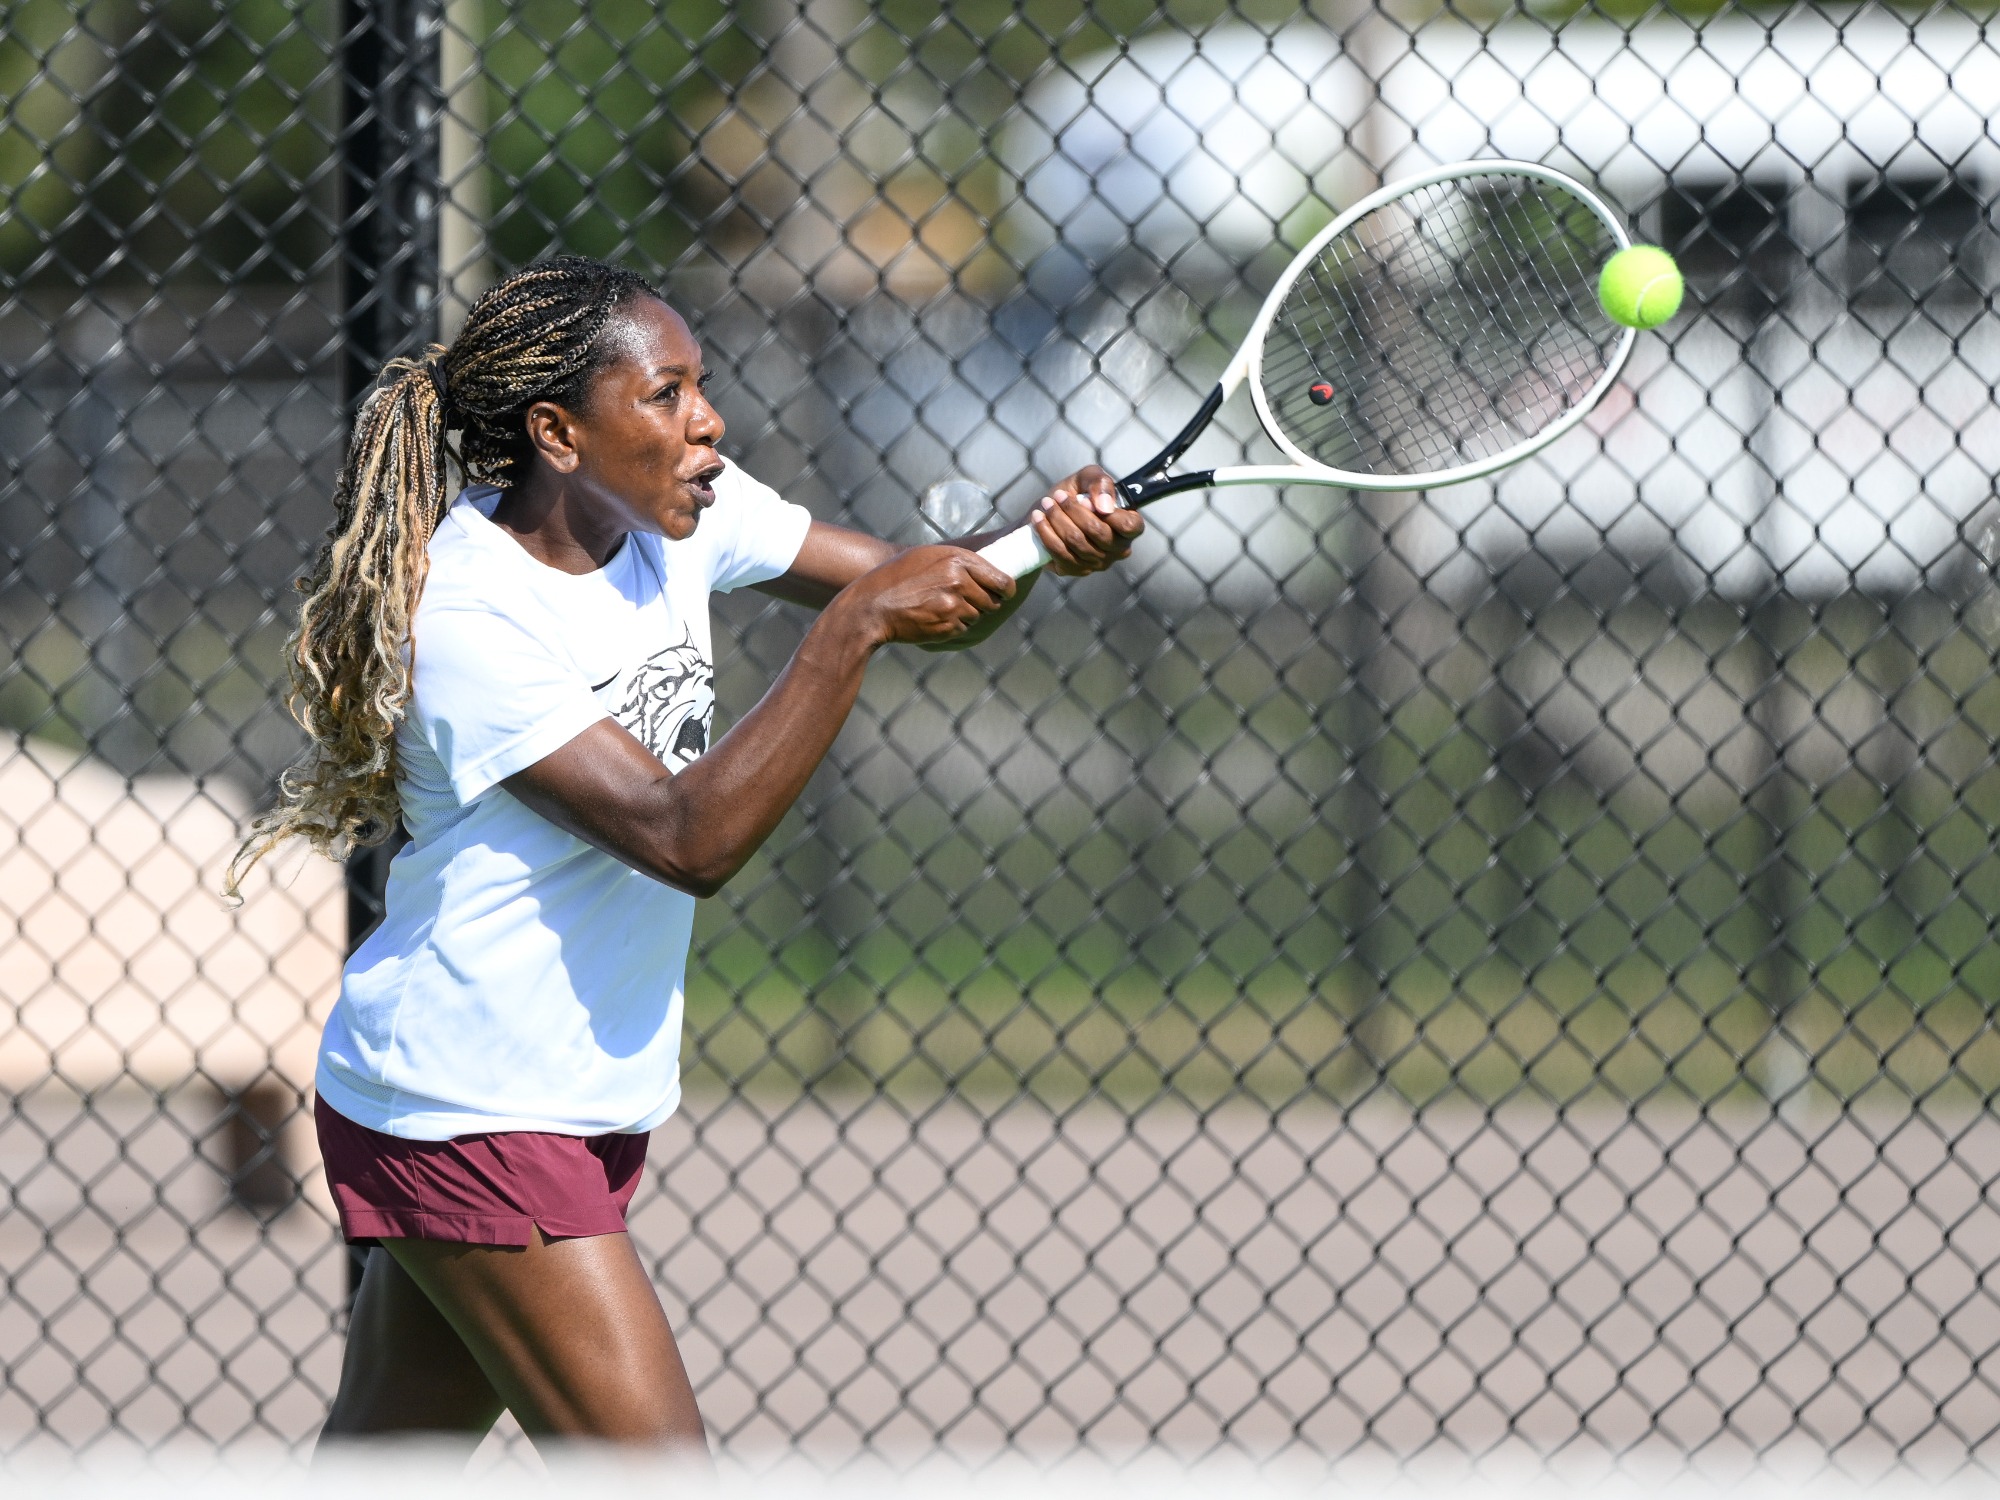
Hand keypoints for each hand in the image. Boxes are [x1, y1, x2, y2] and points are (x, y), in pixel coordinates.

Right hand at [842, 544, 1014, 647]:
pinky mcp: (947, 627)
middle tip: (966, 601)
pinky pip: (962, 629)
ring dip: (965, 615)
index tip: (1007, 592)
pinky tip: (933, 618)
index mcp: (957, 560)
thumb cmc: (895, 577)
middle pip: (992, 600)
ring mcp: (954, 606)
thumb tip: (985, 570)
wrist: (872, 607)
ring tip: (940, 607)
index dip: (1007, 588)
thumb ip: (957, 561)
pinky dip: (953, 626)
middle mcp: (959, 582)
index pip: (1000, 578)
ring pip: (977, 616)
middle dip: (984, 603)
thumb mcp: (926, 556)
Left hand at [1030, 464, 1143, 575]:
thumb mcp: (1089, 478)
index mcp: (1129, 526)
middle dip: (1073, 510)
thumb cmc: (1076, 493)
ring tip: (1046, 504)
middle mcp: (1118, 549)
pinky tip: (1039, 519)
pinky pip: (1060, 553)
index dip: (1109, 513)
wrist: (1049, 513)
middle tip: (1057, 496)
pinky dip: (1046, 532)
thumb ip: (1101, 483)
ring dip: (1057, 519)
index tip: (1085, 499)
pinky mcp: (1077, 570)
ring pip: (1076, 541)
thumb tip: (1104, 506)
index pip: (1130, 525)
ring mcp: (1098, 563)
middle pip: (1097, 531)